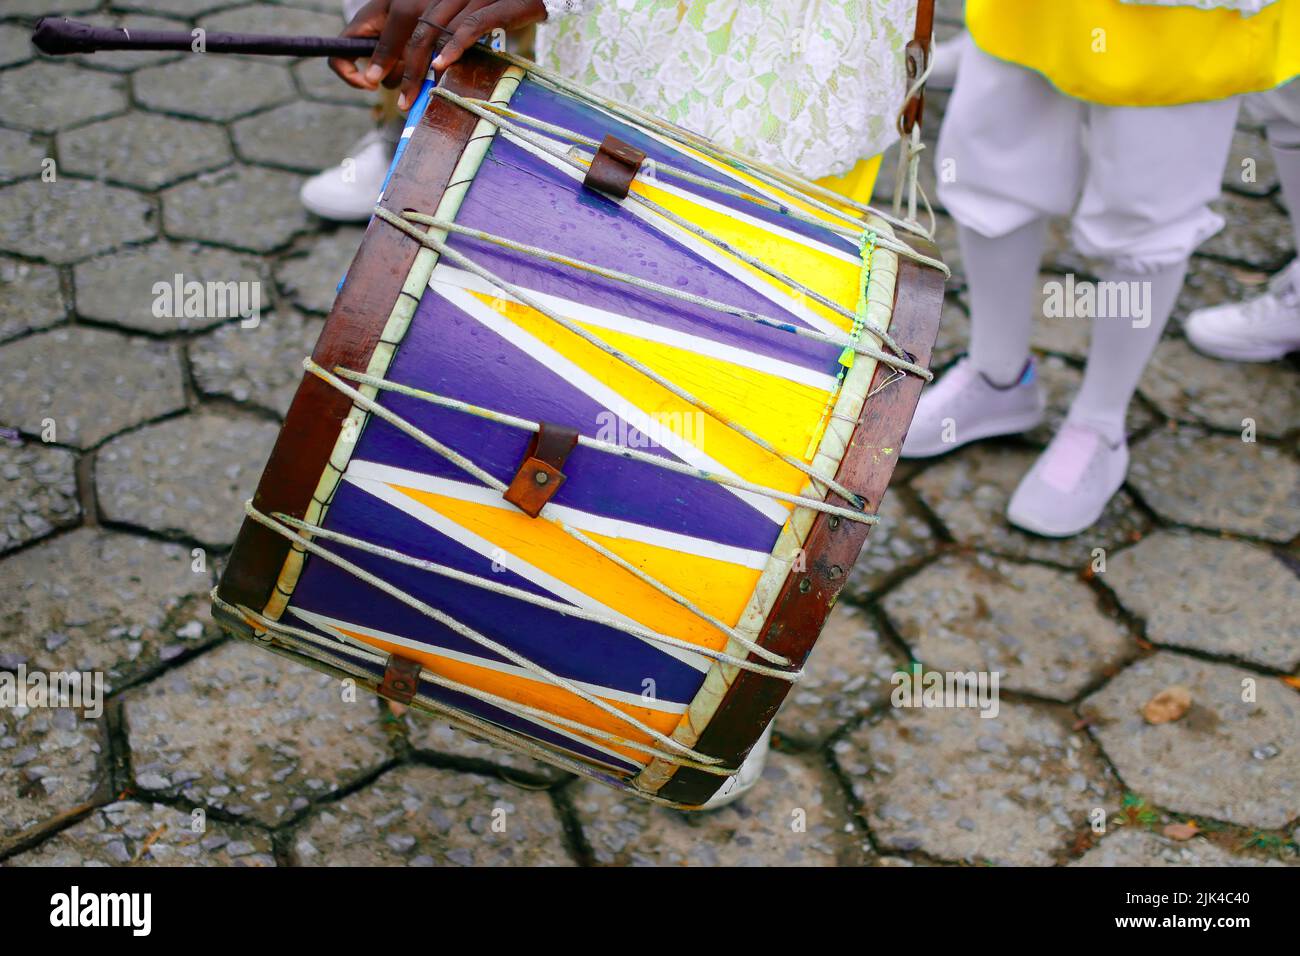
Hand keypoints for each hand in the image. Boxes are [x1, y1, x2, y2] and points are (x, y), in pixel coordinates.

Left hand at [329, 0, 546, 110]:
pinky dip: (454, 46)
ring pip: (436, 28)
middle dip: (398, 64)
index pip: (396, 15)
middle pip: (411, 23)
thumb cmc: (497, 8)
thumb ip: (436, 36)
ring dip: (420, 66)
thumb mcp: (459, 16)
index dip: (381, 47)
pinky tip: (442, 65)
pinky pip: (471, 25)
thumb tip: (410, 71)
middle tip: (397, 97)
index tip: (370, 77)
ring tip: (412, 95)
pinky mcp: (497, 4)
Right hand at [329, 0, 424, 92]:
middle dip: (390, 75)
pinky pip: (410, 75)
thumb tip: (370, 80)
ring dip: (409, 73)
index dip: (348, 74)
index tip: (370, 84)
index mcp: (362, 29)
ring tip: (423, 54)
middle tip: (408, 62)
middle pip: (373, 75)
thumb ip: (386, 46)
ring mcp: (393, 51)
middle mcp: (375, 43)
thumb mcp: (401, 16)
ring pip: (394, 77)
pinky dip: (420, 72)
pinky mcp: (410, 57)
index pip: (338, 57)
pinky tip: (430, 59)